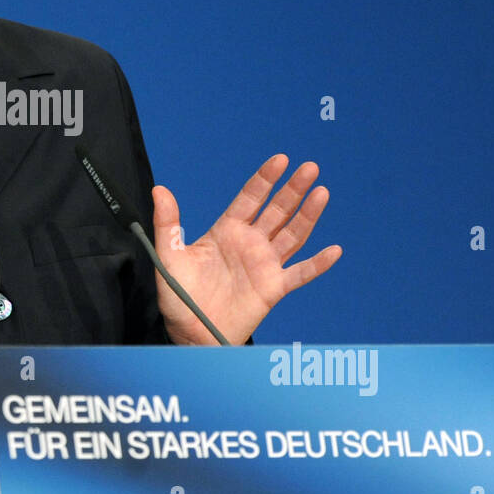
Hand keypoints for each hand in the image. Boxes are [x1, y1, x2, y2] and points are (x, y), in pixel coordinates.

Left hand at [153, 154, 340, 344]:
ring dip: (308, 215)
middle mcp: (249, 243)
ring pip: (292, 235)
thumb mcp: (169, 257)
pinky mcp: (274, 288)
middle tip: (309, 167)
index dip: (265, 179)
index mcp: (226, 231)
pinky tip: (334, 250)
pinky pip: (300, 274)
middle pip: (277, 210)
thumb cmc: (179, 296)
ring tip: (321, 192)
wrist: (191, 334)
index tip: (280, 160)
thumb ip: (168, 224)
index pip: (250, 198)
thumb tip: (159, 189)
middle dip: (293, 189)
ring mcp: (264, 265)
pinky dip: (318, 264)